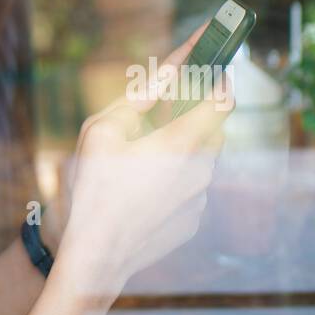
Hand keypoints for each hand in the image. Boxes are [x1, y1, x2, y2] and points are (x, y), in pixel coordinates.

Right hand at [57, 21, 234, 292]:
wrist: (92, 257)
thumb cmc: (91, 187)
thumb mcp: (104, 128)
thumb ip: (141, 95)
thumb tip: (168, 70)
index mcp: (181, 143)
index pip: (222, 98)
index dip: (219, 73)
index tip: (212, 57)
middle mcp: (199, 171)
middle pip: (213, 126)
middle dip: (196, 105)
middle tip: (169, 95)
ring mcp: (198, 200)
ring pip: (202, 157)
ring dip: (182, 140)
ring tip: (146, 138)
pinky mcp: (190, 221)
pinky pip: (190, 186)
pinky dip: (174, 173)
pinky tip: (141, 178)